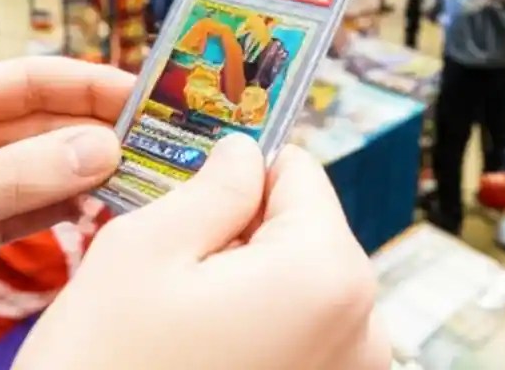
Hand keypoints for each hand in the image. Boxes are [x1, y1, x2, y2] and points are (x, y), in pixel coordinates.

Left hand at [0, 58, 132, 369]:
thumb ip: (2, 184)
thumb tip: (96, 146)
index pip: (18, 82)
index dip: (83, 83)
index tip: (145, 93)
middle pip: (41, 123)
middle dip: (99, 128)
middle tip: (167, 138)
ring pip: (46, 169)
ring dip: (95, 170)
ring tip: (155, 172)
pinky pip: (37, 215)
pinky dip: (76, 211)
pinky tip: (112, 208)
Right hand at [16, 136, 389, 369]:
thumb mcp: (142, 252)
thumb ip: (210, 188)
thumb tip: (243, 154)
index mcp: (325, 274)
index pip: (297, 171)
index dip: (238, 168)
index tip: (192, 181)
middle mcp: (362, 328)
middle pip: (303, 229)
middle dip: (241, 231)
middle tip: (172, 264)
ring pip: (298, 283)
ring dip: (245, 283)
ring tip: (179, 317)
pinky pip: (299, 334)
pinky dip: (255, 328)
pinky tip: (200, 350)